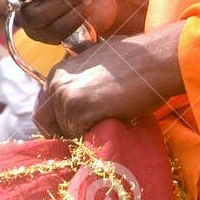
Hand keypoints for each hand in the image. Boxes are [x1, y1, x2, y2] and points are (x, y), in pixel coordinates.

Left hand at [32, 23, 184, 137]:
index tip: (76, 131)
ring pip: (63, 132)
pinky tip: (109, 127)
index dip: (58, 123)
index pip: (44, 108)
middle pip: (45, 123)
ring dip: (82, 136)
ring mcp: (66, 95)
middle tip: (87, 136)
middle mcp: (56, 81)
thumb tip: (85, 100)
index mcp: (59, 71)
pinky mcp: (79, 108)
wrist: (155, 60)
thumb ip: (83, 80)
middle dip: (63, 133)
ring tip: (105, 126)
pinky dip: (92, 139)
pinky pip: (78, 137)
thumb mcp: (99, 65)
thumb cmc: (136, 62)